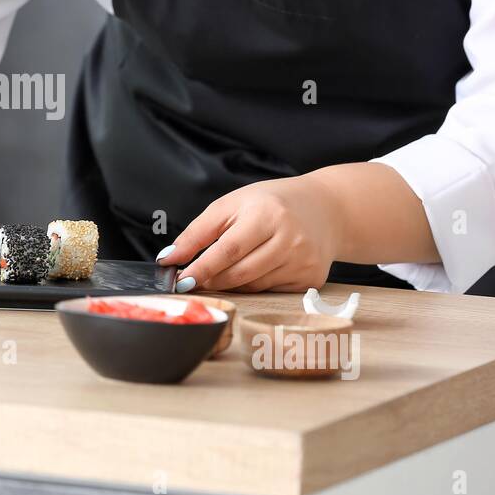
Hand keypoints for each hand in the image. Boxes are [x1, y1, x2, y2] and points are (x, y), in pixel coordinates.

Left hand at [156, 176, 342, 292]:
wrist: (326, 209)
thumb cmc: (271, 203)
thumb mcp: (232, 205)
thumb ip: (198, 231)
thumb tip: (168, 258)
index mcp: (268, 214)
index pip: (228, 250)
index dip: (202, 268)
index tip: (181, 280)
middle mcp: (290, 239)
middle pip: (240, 273)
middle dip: (212, 280)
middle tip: (193, 280)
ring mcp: (303, 262)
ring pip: (253, 286)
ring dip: (230, 284)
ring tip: (219, 273)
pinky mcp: (311, 280)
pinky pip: (270, 291)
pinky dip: (253, 286)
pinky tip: (252, 270)